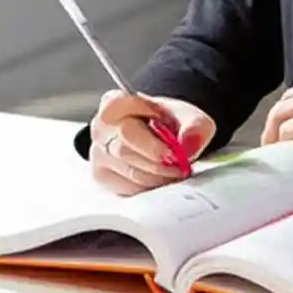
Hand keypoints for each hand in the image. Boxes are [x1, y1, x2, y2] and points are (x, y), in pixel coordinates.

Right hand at [89, 92, 215, 195]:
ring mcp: (98, 153)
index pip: (126, 126)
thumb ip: (194, 126)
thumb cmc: (169, 123)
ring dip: (158, 177)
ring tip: (174, 171)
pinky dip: (150, 187)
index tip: (172, 151)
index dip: (151, 144)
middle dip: (158, 163)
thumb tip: (188, 144)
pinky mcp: (102, 176)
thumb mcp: (190, 117)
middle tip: (180, 166)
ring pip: (129, 172)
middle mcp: (101, 128)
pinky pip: (128, 188)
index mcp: (116, 104)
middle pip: (126, 151)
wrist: (162, 135)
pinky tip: (159, 177)